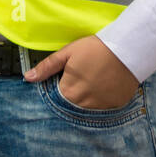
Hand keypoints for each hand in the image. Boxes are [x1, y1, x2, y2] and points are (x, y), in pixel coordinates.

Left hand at [23, 35, 139, 109]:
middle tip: (81, 78)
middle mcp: (84, 104)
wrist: (127, 48)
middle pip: (71, 104)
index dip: (59, 87)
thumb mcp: (68, 53)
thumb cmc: (95, 48)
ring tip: (93, 80)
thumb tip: (27, 78)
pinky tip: (105, 85)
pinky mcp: (116, 105)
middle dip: (72, 94)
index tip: (64, 78)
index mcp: (69, 91)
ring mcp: (101, 107)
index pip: (56, 98)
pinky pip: (104, 107)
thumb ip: (47, 66)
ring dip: (86, 98)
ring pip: (87, 108)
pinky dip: (102, 99)